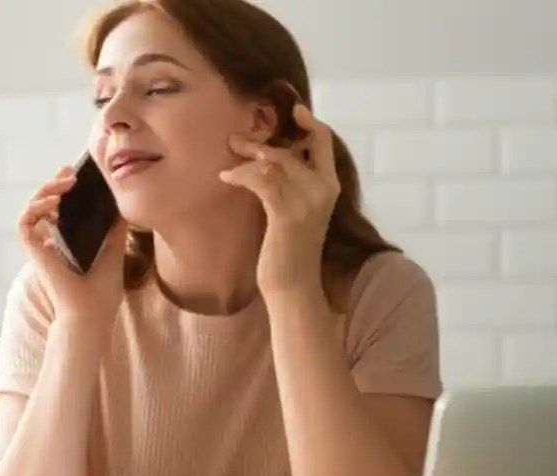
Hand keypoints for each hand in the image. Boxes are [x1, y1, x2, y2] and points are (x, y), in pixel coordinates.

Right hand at [17, 167, 128, 327]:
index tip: (74, 174)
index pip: (59, 209)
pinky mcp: (35, 253)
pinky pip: (25, 223)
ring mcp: (42, 248)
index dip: (62, 189)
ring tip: (65, 184)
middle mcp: (51, 244)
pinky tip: (53, 202)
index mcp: (67, 244)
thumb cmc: (102, 294)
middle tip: (69, 172)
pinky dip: (35, 208)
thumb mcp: (114, 252)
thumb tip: (124, 206)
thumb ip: (115, 230)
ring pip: (31, 209)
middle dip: (53, 184)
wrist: (92, 314)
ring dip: (44, 191)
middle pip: (43, 204)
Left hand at [219, 104, 338, 296]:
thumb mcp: (297, 209)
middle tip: (235, 139)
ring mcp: (307, 201)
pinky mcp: (287, 213)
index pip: (325, 142)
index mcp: (330, 186)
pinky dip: (241, 174)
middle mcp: (323, 190)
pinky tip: (226, 177)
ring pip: (276, 161)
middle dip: (263, 140)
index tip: (293, 110)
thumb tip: (272, 158)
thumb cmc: (290, 249)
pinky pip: (261, 180)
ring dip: (248, 155)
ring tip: (228, 158)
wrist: (293, 284)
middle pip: (295, 146)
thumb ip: (293, 183)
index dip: (309, 122)